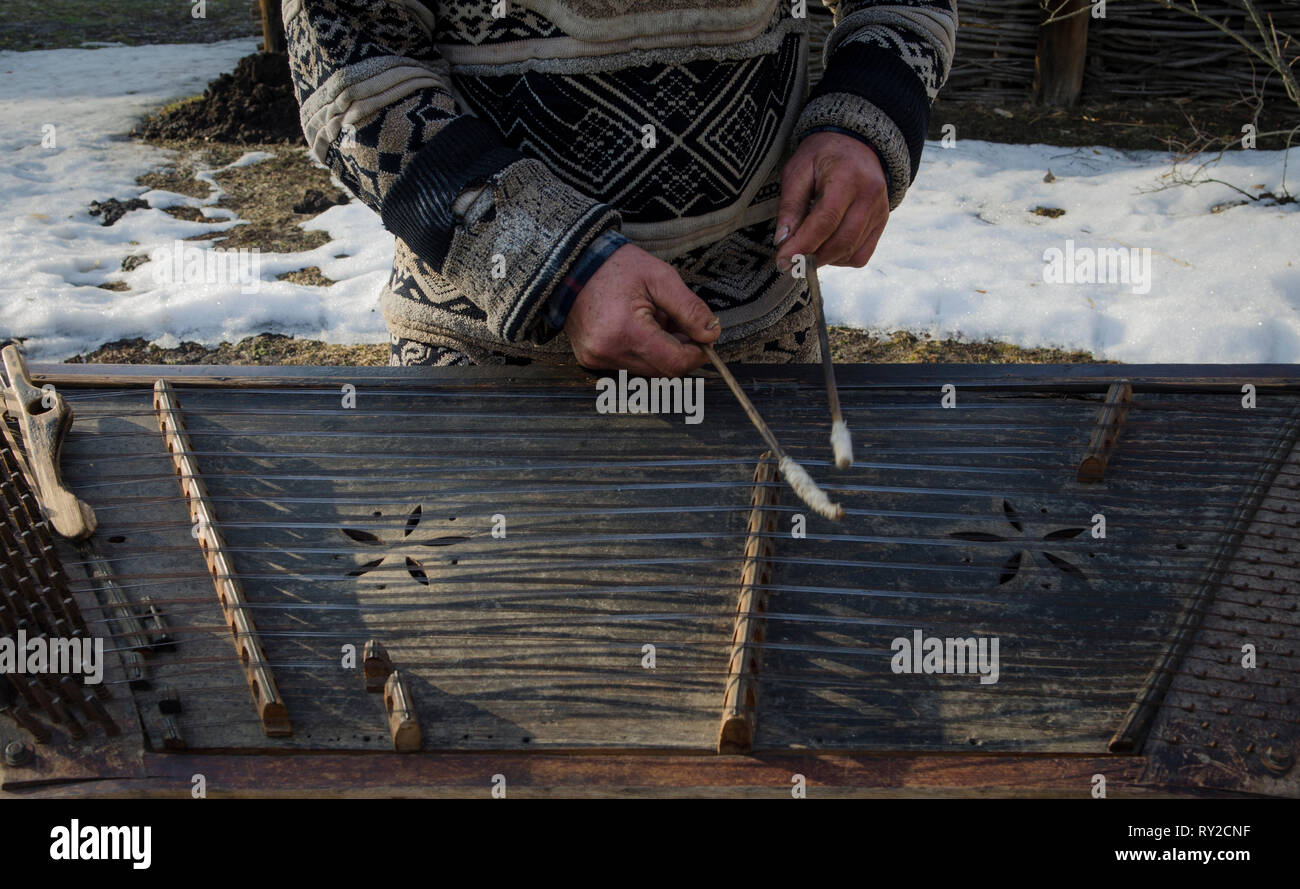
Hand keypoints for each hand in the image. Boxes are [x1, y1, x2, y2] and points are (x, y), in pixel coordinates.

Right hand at [564, 243, 719, 375]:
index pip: (674, 363)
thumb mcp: (660, 277)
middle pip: (662, 370)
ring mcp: (596, 359)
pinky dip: (641, 351)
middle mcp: (607, 352)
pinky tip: (637, 327)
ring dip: (660, 351)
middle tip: (678, 322)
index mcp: (626, 331)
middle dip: (678, 350)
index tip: (705, 339)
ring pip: (647, 370)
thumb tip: (712, 334)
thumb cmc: (616, 267)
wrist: (572, 264)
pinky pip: (628, 365)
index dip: (696, 355)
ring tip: (654, 319)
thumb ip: (689, 309)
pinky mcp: (590, 360)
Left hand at [774, 131, 889, 270]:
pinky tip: (826, 246)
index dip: (803, 245)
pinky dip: (840, 258)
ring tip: (807, 248)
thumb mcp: (798, 171)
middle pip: (841, 242)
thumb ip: (790, 206)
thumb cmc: (821, 156)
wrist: (855, 143)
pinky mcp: (881, 223)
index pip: (825, 221)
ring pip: (851, 252)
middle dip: (812, 257)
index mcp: (848, 177)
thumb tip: (783, 242)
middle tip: (790, 261)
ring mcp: (880, 211)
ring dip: (825, 259)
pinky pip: (861, 255)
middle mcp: (870, 196)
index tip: (783, 260)